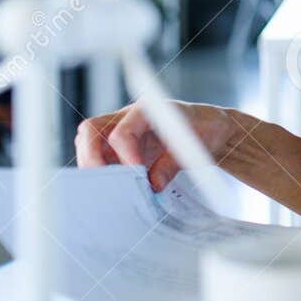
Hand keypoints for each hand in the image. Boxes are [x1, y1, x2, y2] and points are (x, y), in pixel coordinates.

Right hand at [76, 100, 248, 190]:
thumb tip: (153, 185)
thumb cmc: (204, 129)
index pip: (121, 132)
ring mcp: (121, 131)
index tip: (138, 176)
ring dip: (93, 166)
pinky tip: (114, 189)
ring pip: (89, 143)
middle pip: (91, 130)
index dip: (125, 156)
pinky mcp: (121, 147)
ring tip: (110, 190)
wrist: (210, 127)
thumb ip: (172, 163)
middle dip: (91, 159)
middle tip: (107, 186)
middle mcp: (127, 118)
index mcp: (147, 110)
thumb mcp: (196, 144)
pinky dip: (102, 172)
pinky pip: (100, 156)